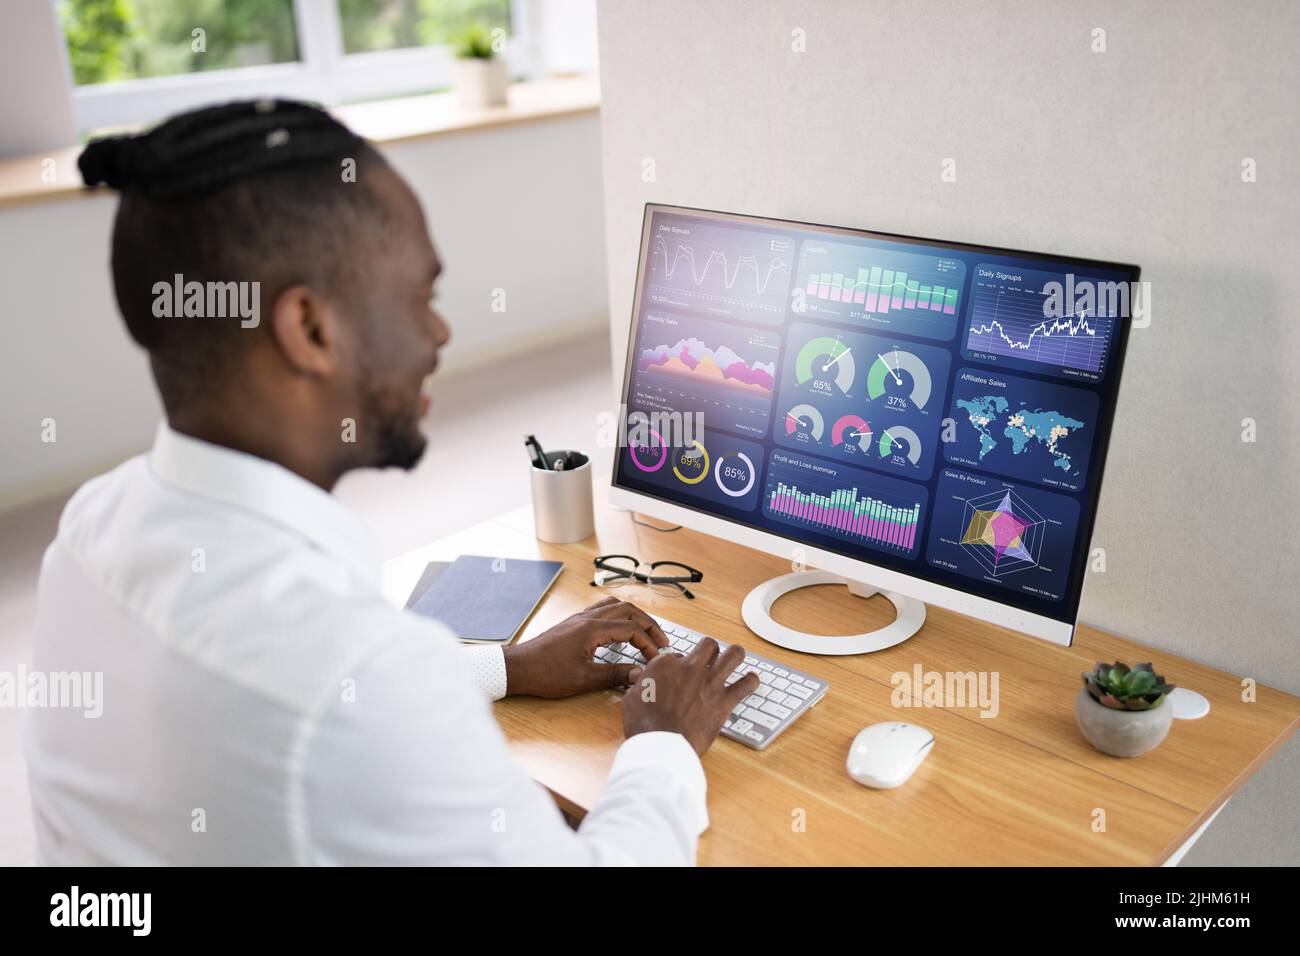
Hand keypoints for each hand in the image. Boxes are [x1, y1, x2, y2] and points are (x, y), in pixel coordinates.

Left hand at [501, 596, 670, 698]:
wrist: (518, 668)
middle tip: (661, 642)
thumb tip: (640, 674)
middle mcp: (587, 618)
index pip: (632, 629)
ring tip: (646, 632)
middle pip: (628, 610)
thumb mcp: (584, 679)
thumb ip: (615, 675)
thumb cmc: (546, 674)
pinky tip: (619, 630)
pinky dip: (618, 616)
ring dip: (634, 616)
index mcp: (592, 628)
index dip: (649, 644)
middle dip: (648, 625)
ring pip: (615, 606)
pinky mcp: (573, 623)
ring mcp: (579, 618)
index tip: (656, 660)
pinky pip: (602, 610)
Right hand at [621, 638, 759, 756]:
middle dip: (710, 650)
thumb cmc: (644, 724)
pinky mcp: (725, 700)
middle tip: (710, 659)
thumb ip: (640, 683)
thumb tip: (640, 678)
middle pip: (708, 645)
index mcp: (666, 664)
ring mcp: (711, 682)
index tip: (679, 675)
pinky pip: (746, 684)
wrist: (662, 744)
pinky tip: (750, 680)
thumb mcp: (632, 697)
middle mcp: (691, 667)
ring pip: (733, 654)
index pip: (677, 655)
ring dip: (734, 655)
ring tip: (735, 658)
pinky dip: (750, 681)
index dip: (679, 665)